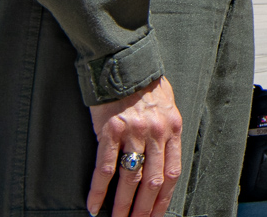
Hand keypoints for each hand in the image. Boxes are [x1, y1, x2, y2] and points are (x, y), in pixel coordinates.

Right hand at [87, 75, 182, 216]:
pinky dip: (98, 190)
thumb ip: (166, 134)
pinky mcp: (110, 131)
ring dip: (123, 205)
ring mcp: (133, 133)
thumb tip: (163, 165)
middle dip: (144, 209)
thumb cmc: (146, 87)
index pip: (172, 173)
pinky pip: (105, 168)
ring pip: (130, 179)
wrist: (123, 64)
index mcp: (172, 129)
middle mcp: (156, 133)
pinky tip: (93, 205)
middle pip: (152, 182)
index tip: (156, 216)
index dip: (164, 199)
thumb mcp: (167, 108)